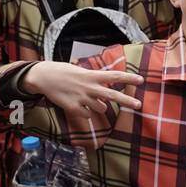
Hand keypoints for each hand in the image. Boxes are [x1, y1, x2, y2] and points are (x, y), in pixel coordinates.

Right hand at [23, 61, 142, 124]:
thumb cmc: (63, 72)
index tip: (141, 80)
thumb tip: (106, 91)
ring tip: (88, 99)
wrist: (44, 77)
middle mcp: (89, 87)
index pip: (114, 76)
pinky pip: (87, 115)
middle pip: (112, 95)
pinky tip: (77, 105)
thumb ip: (94, 80)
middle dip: (127, 101)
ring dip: (99, 106)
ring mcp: (81, 98)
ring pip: (101, 108)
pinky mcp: (73, 108)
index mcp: (91, 75)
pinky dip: (86, 112)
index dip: (128, 79)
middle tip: (139, 105)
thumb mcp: (81, 72)